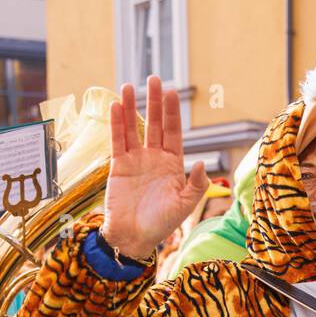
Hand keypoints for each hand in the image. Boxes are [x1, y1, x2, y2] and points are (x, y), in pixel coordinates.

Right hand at [102, 76, 209, 260]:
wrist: (133, 237)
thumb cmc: (161, 223)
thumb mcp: (184, 205)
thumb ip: (196, 185)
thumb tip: (200, 163)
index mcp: (173, 164)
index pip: (173, 132)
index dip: (172, 113)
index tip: (172, 93)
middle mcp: (155, 158)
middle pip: (155, 124)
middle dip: (154, 102)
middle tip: (154, 79)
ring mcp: (136, 160)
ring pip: (133, 128)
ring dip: (131, 107)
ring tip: (127, 86)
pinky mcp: (118, 166)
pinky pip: (118, 141)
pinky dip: (116, 124)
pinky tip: (115, 107)